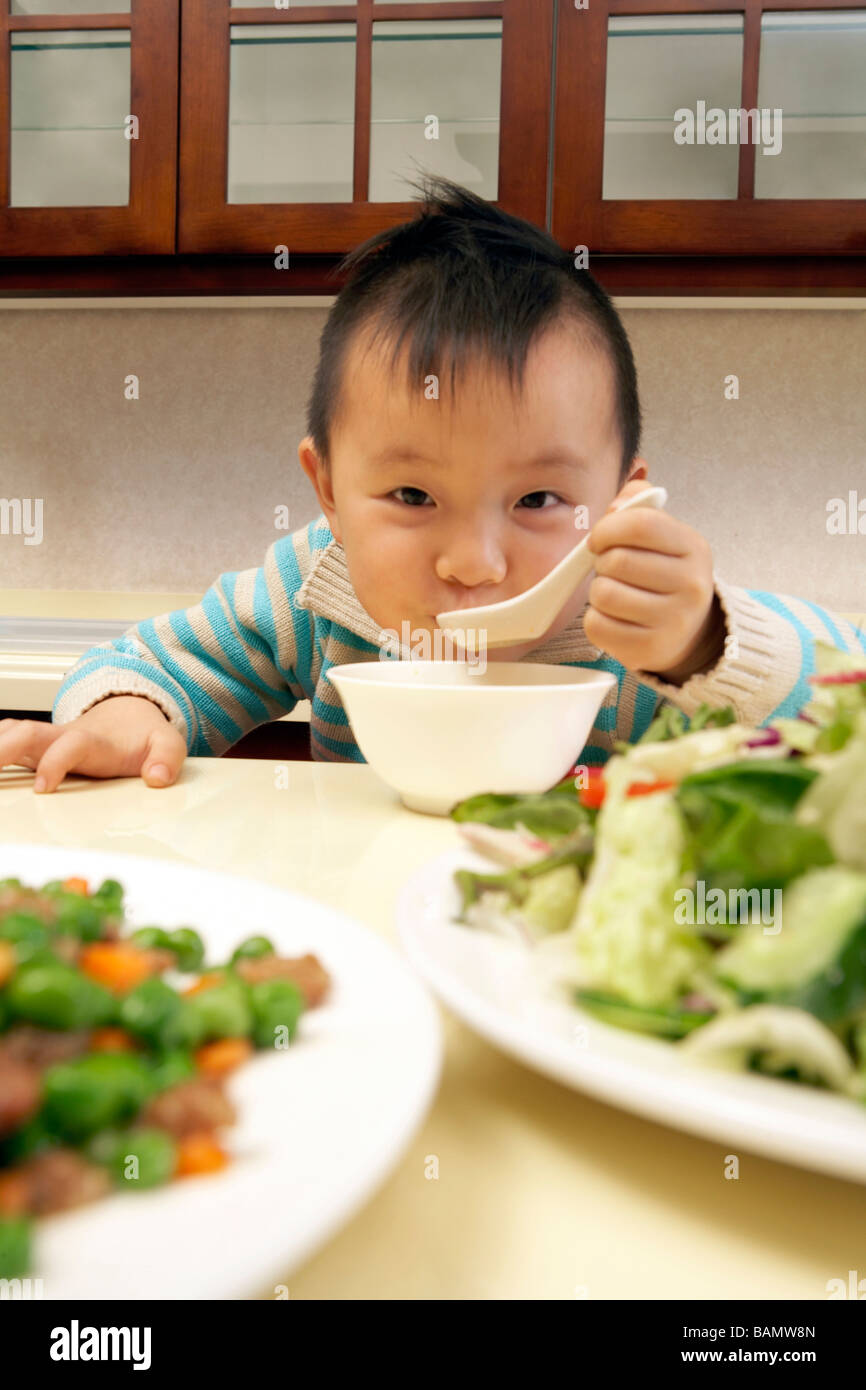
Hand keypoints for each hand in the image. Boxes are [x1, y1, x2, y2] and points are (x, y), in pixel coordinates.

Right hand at [0, 696, 186, 793]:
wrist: (129, 714)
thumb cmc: (142, 735)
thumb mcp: (167, 743)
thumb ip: (167, 758)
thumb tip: (157, 778)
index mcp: (94, 740)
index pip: (70, 746)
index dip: (55, 763)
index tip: (43, 789)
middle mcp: (64, 736)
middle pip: (27, 734)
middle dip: (4, 749)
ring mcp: (47, 741)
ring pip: (11, 734)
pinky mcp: (36, 748)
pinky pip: (7, 740)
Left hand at [583, 479, 724, 681]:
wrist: (688, 632)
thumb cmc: (665, 575)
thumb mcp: (664, 535)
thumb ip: (638, 505)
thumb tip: (617, 504)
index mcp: (693, 548)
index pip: (641, 524)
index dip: (608, 528)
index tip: (599, 539)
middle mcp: (691, 585)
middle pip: (617, 560)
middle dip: (602, 562)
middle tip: (611, 570)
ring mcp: (674, 621)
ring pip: (603, 594)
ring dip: (598, 591)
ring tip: (615, 593)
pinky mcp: (650, 649)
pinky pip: (597, 625)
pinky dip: (596, 619)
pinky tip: (614, 618)